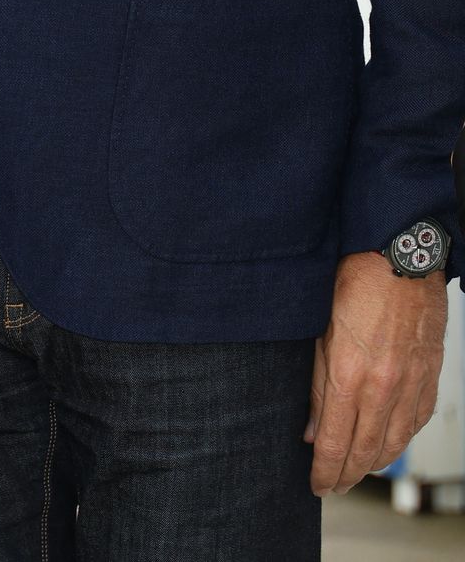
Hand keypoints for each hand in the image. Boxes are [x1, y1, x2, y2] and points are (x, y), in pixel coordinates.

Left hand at [307, 249, 446, 494]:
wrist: (400, 255)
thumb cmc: (353, 281)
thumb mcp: (319, 330)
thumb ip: (317, 385)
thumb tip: (312, 429)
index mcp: (349, 375)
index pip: (334, 442)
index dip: (324, 470)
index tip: (316, 484)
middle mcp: (383, 387)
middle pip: (364, 451)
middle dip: (346, 475)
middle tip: (333, 485)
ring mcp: (410, 384)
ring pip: (393, 443)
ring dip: (373, 463)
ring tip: (357, 472)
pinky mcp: (430, 376)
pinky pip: (415, 422)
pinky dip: (400, 439)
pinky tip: (388, 444)